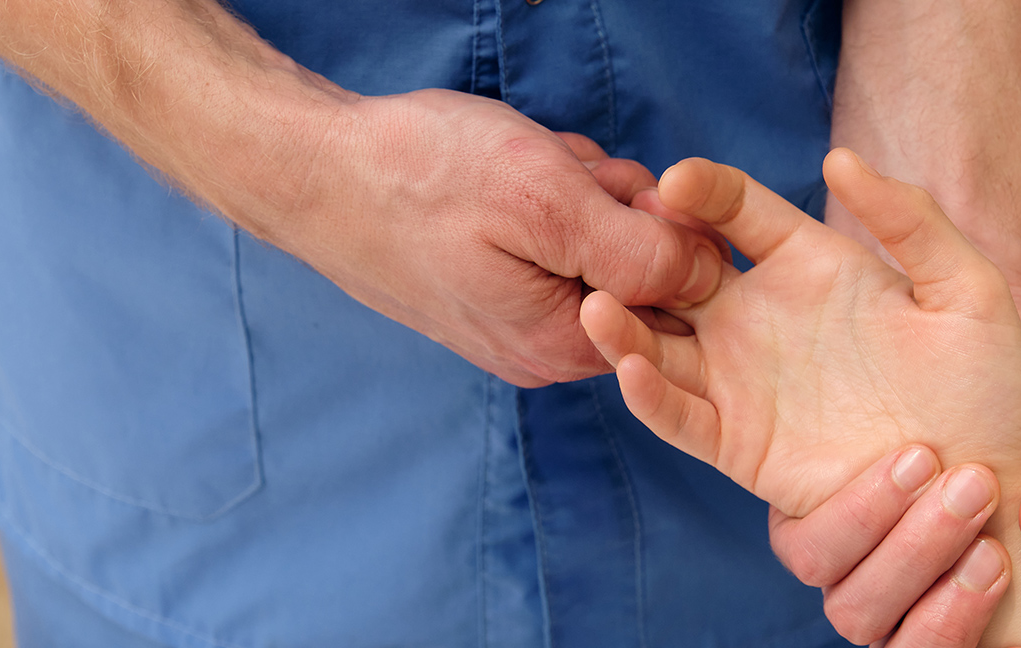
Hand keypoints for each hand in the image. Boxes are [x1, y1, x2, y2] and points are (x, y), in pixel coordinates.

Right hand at [264, 89, 722, 386]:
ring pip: (597, 245)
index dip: (663, 228)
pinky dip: (544, 197)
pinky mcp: (493, 289)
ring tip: (519, 171)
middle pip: (639, 270)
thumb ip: (640, 250)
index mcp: (565, 343)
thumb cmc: (423, 179)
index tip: (608, 192)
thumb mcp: (548, 202)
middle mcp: (544, 349)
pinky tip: (502, 176)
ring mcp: (515, 319)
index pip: (678, 299)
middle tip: (557, 175)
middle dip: (613, 206)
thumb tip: (707, 275)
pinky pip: (554, 240)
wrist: (314, 173)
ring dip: (578, 193)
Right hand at [582, 149, 1020, 644]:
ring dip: (621, 325)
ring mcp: (744, 381)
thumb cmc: (990, 389)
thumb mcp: (969, 291)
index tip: (677, 181)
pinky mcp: (739, 445)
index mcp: (809, 267)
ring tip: (600, 303)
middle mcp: (762, 318)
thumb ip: (912, 221)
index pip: (736, 212)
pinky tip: (631, 369)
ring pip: (660, 344)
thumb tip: (840, 159)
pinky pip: (680, 417)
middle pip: (675, 274)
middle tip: (613, 243)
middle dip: (637, 256)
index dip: (702, 190)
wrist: (992, 488)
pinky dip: (648, 395)